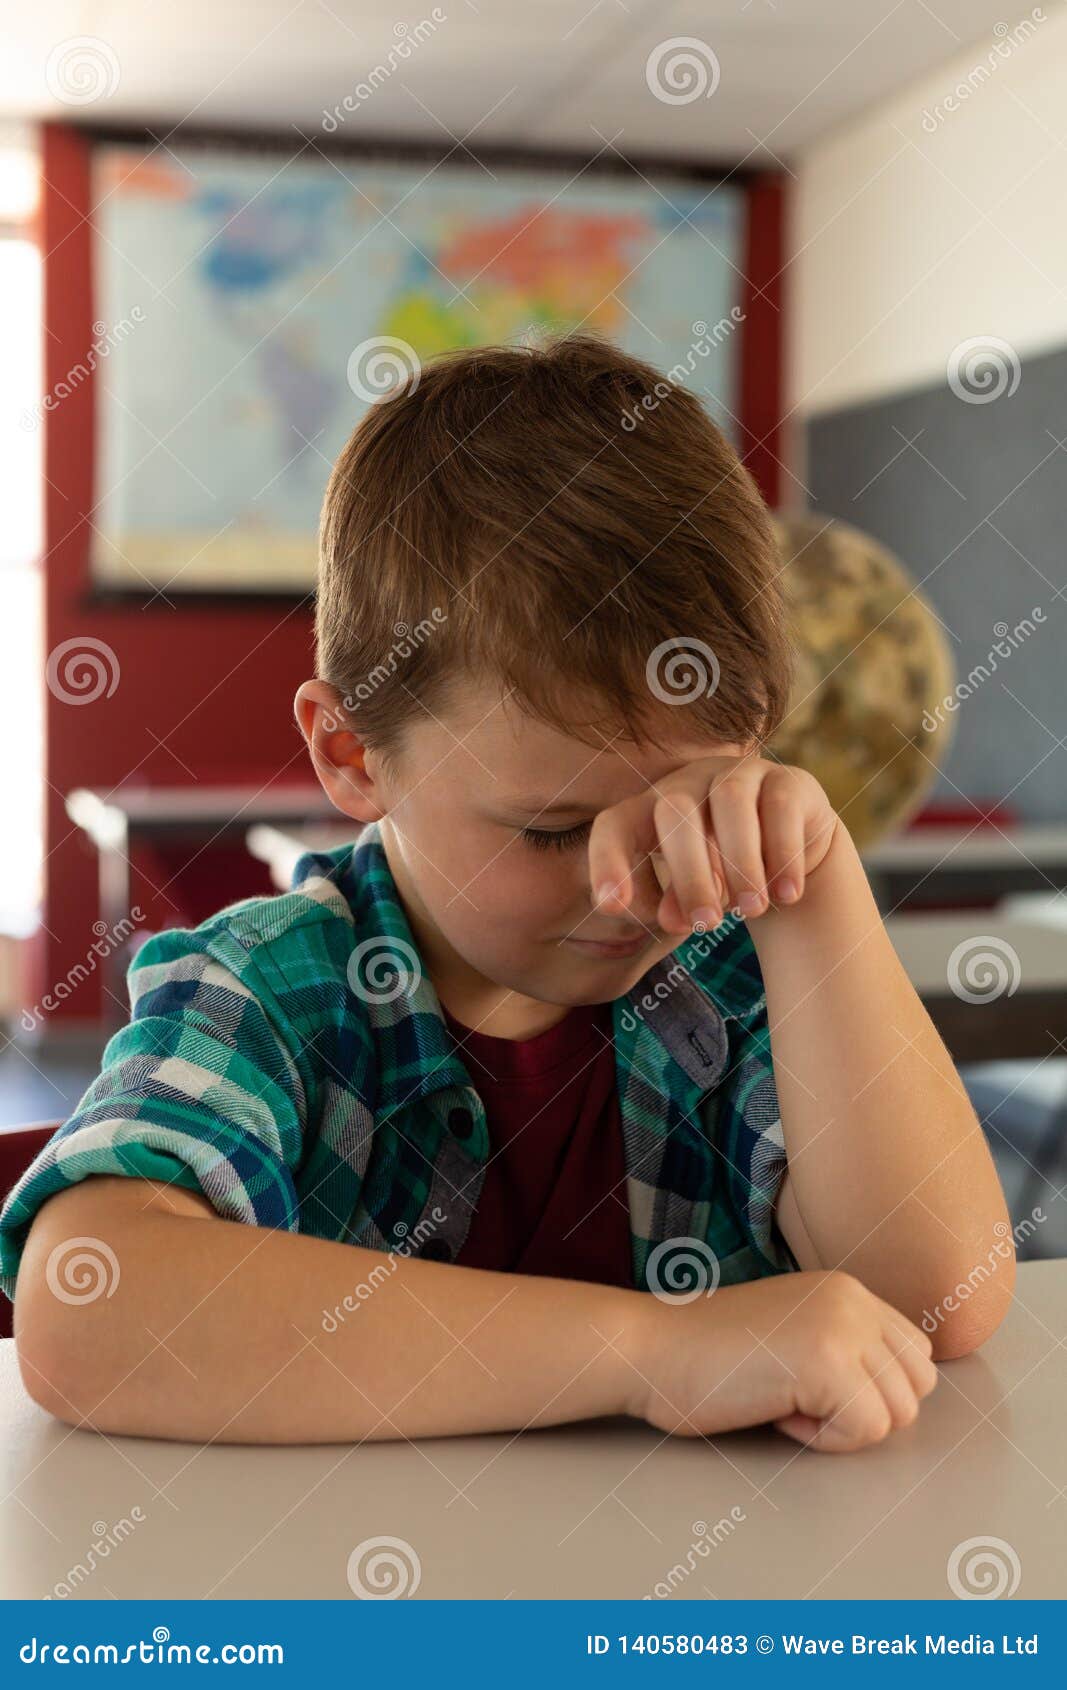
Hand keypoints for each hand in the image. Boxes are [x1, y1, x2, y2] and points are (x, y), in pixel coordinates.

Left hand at [589, 751, 839, 933]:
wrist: (793, 847)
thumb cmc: (726, 871)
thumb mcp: (697, 892)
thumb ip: (680, 904)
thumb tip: (675, 919)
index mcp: (650, 809)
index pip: (615, 825)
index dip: (608, 861)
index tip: (612, 907)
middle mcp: (688, 783)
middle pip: (675, 811)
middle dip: (688, 874)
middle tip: (707, 924)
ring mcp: (737, 773)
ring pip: (730, 802)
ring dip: (740, 861)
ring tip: (753, 910)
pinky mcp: (785, 780)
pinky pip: (780, 808)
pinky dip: (783, 855)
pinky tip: (787, 895)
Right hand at [623, 1269, 938, 1452]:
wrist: (651, 1349)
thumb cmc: (707, 1355)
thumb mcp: (794, 1331)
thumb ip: (844, 1345)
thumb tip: (892, 1393)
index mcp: (847, 1290)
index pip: (916, 1355)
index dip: (874, 1391)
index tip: (814, 1389)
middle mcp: (853, 1299)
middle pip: (917, 1387)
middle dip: (867, 1412)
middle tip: (803, 1401)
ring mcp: (842, 1327)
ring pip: (896, 1413)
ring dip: (844, 1427)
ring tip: (787, 1403)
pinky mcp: (826, 1363)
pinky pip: (864, 1431)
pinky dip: (823, 1440)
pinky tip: (777, 1412)